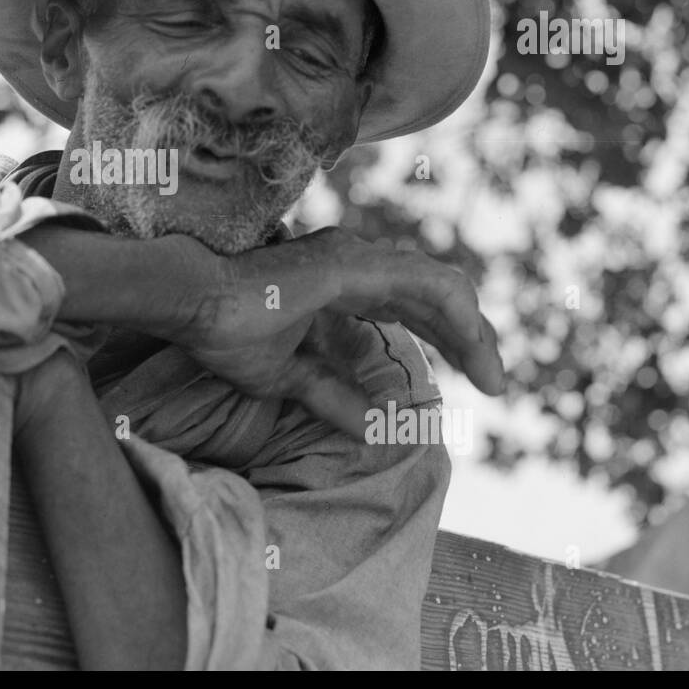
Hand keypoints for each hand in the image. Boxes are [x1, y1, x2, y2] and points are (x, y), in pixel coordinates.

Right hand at [167, 225, 503, 433]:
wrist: (192, 302)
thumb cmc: (226, 331)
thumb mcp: (288, 377)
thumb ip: (331, 395)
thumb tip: (372, 432)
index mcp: (344, 280)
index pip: (414, 304)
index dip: (448, 337)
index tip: (475, 380)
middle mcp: (357, 260)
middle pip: (435, 296)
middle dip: (472, 337)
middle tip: (496, 383)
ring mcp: (357, 257)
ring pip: (440, 286)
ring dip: (472, 329)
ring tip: (493, 374)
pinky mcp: (353, 265)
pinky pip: (424, 284)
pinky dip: (455, 314)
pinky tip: (473, 343)